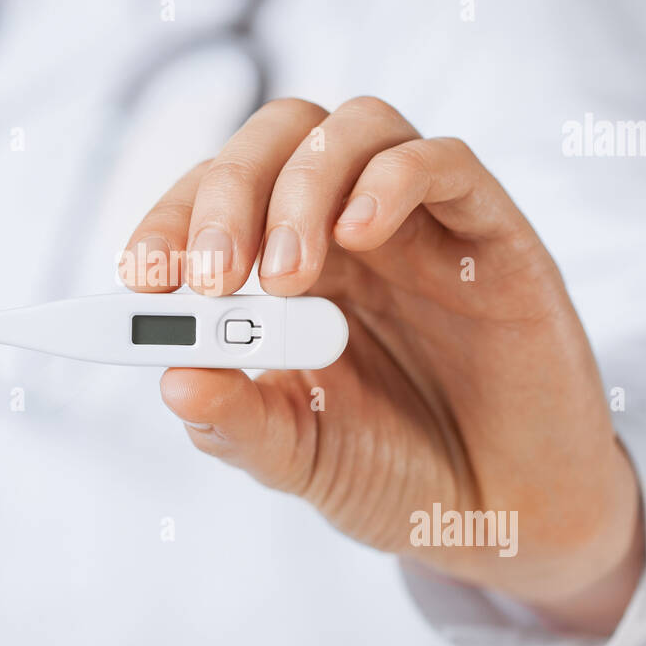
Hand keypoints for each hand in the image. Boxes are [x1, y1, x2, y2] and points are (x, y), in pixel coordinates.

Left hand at [120, 97, 644, 634]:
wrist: (505, 517)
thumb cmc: (398, 473)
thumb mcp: (301, 457)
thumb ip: (238, 422)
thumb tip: (171, 382)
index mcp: (287, 269)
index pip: (214, 199)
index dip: (170, 221)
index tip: (140, 275)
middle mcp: (347, 231)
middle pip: (277, 139)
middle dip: (228, 196)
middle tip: (212, 278)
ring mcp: (420, 226)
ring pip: (355, 127)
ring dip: (302, 186)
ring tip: (285, 278)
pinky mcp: (493, 236)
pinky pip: (445, 160)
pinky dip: (392, 181)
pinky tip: (359, 237)